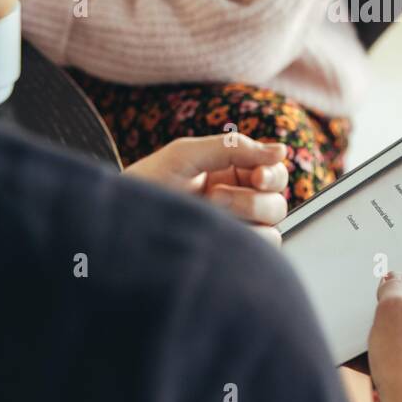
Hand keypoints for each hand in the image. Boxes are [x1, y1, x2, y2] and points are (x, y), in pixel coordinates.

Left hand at [125, 134, 288, 245]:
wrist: (120, 225)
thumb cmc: (145, 185)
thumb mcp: (185, 154)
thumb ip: (234, 147)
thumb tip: (281, 149)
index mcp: (230, 173)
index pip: (272, 171)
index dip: (272, 173)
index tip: (257, 176)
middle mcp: (236, 201)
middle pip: (276, 200)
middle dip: (250, 198)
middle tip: (216, 196)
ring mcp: (233, 230)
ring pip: (273, 225)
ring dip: (244, 217)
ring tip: (208, 213)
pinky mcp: (230, 254)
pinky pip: (262, 250)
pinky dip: (245, 241)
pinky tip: (216, 234)